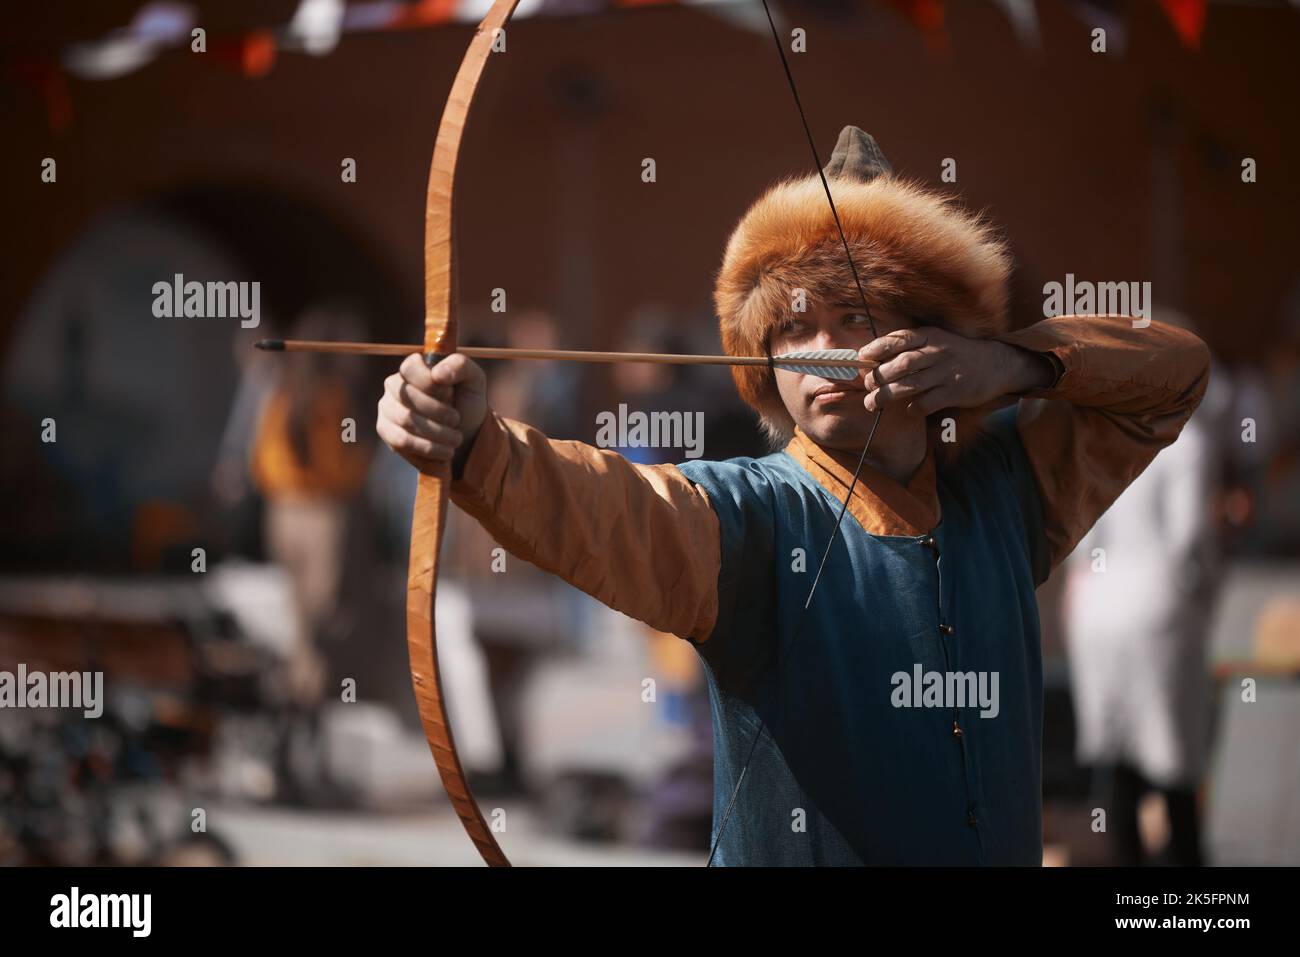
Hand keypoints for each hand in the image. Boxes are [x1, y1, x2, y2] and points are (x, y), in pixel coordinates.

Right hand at [376, 352, 486, 473]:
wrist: (464, 432)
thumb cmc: (466, 401)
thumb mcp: (473, 380)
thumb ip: (460, 366)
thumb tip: (438, 373)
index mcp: (413, 366)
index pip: (411, 368)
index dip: (432, 384)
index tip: (451, 395)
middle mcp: (394, 384)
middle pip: (407, 397)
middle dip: (438, 412)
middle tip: (457, 420)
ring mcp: (387, 407)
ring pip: (405, 419)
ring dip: (436, 432)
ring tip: (456, 439)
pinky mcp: (385, 430)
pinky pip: (401, 440)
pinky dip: (427, 447)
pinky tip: (445, 451)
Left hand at [858, 327, 1052, 414]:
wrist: (997, 364)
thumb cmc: (957, 354)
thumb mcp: (937, 340)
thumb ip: (911, 347)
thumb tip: (874, 358)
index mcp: (930, 336)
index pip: (900, 339)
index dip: (878, 347)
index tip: (861, 357)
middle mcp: (938, 352)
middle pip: (901, 364)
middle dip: (879, 376)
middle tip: (867, 385)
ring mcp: (947, 372)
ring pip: (910, 385)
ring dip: (886, 396)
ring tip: (872, 403)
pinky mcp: (955, 392)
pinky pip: (927, 402)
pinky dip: (913, 408)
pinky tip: (908, 409)